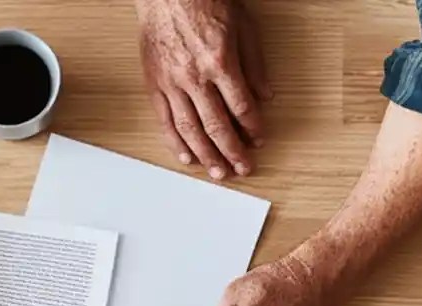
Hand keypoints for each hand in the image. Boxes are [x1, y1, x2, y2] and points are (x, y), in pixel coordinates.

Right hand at [135, 0, 270, 178]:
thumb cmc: (205, 3)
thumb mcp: (243, 27)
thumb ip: (255, 64)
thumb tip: (266, 96)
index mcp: (221, 62)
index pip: (242, 106)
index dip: (254, 128)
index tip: (259, 140)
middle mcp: (195, 77)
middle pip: (218, 125)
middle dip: (232, 151)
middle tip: (242, 169)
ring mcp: (172, 83)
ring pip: (191, 128)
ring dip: (206, 155)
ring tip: (217, 172)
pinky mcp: (155, 84)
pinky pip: (165, 120)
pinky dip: (176, 142)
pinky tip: (186, 157)